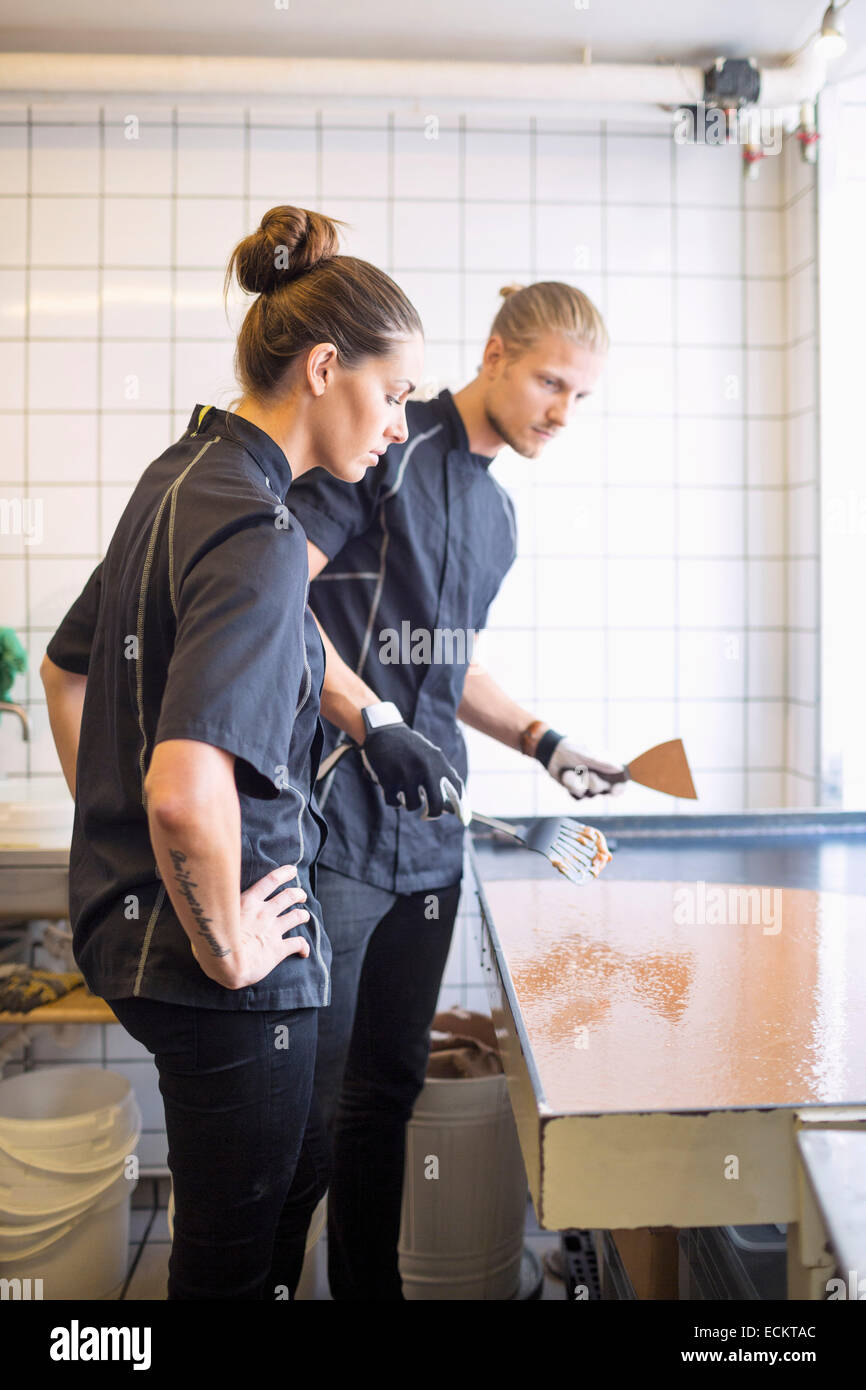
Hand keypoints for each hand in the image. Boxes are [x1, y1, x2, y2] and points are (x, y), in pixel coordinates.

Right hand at [192, 864, 309, 988]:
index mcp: (248, 902)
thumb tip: (194, 902)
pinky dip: (304, 946)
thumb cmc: (210, 940)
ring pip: (297, 916)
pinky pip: (298, 944)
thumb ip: (212, 908)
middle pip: (288, 896)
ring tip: (304, 916)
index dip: (284, 874)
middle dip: (297, 893)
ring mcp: (273, 930)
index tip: (292, 870)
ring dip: (303, 915)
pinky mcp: (279, 949)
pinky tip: (304, 952)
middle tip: (301, 895)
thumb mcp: (209, 916)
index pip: (271, 881)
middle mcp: (264, 913)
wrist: (225, 964)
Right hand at [359, 705, 467, 819]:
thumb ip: (442, 774)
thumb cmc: (410, 748)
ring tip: (404, 793)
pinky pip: (394, 803)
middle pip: (436, 805)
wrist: (384, 731)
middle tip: (426, 816)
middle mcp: (425, 768)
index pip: (456, 789)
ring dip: (408, 803)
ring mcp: (406, 774)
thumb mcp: (430, 755)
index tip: (453, 814)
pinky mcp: (389, 779)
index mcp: (438, 762)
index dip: (457, 807)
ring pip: (413, 805)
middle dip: (432, 814)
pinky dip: (393, 800)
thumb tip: (453, 804)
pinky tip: (391, 790)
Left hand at [541, 734, 626, 799]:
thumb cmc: (571, 749)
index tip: (614, 791)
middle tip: (584, 771)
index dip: (619, 789)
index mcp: (605, 768)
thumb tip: (619, 768)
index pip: (618, 783)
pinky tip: (566, 776)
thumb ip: (601, 763)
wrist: (551, 753)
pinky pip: (577, 796)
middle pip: (601, 789)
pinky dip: (570, 786)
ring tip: (572, 771)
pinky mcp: (576, 791)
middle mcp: (598, 778)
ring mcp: (587, 786)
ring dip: (578, 783)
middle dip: (592, 782)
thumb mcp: (586, 755)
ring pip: (588, 795)